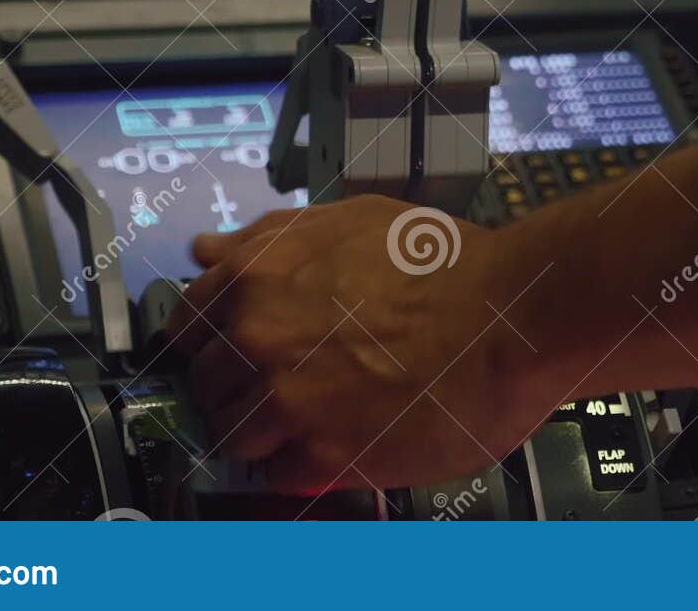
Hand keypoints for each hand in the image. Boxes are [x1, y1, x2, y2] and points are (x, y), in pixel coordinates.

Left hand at [164, 195, 553, 493]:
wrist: (512, 317)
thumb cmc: (444, 264)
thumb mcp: (351, 222)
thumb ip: (269, 238)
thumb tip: (208, 251)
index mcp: (254, 277)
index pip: (185, 326)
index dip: (213, 341)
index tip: (235, 352)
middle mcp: (256, 339)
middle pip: (207, 387)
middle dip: (240, 388)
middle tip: (292, 384)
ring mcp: (286, 401)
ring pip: (235, 437)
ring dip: (267, 432)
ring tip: (320, 415)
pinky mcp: (323, 456)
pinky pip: (280, 475)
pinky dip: (302, 465)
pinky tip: (340, 439)